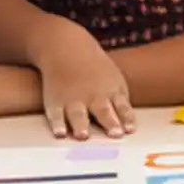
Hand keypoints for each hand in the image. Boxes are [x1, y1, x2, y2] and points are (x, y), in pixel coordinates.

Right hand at [34, 21, 136, 139]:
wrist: (64, 47)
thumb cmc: (94, 67)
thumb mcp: (114, 78)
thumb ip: (121, 101)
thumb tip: (128, 125)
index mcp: (110, 91)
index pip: (121, 107)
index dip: (125, 118)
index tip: (128, 130)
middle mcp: (92, 96)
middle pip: (102, 111)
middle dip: (109, 122)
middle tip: (114, 133)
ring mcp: (72, 99)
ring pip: (78, 114)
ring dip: (81, 125)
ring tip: (82, 135)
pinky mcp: (55, 101)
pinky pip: (55, 114)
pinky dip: (57, 124)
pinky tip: (59, 132)